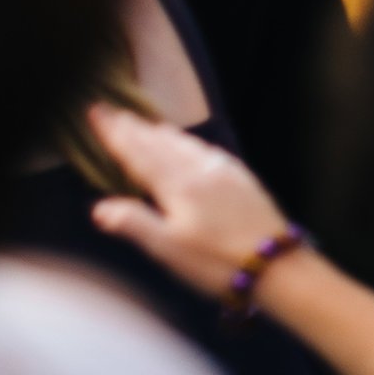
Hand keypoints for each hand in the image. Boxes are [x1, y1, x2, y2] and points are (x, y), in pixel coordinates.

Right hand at [85, 105, 297, 299]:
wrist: (276, 264)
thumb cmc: (217, 263)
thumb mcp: (169, 251)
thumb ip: (135, 224)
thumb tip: (98, 208)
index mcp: (178, 186)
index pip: (138, 154)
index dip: (115, 134)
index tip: (97, 113)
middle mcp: (198, 169)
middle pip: (158, 142)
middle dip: (132, 126)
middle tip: (112, 110)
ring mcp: (222, 170)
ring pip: (182, 141)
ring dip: (158, 131)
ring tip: (143, 123)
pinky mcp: (239, 176)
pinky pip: (203, 148)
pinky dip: (184, 140)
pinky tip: (187, 143)